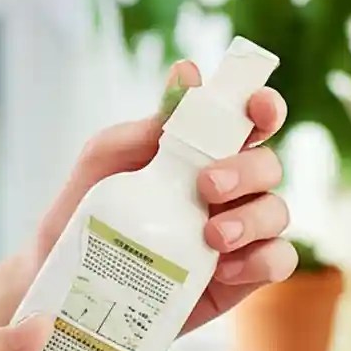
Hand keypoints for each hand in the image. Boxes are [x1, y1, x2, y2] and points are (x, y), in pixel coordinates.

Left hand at [32, 60, 296, 333]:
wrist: (69, 277)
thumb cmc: (85, 207)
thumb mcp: (106, 160)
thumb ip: (150, 125)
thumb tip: (187, 74)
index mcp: (197, 151)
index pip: (245, 120)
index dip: (262, 107)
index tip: (258, 107)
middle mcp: (227, 186)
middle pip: (269, 164)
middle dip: (247, 170)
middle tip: (207, 185)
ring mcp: (237, 230)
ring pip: (278, 211)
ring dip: (252, 218)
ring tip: (211, 235)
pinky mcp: (240, 274)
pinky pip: (280, 260)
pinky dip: (259, 260)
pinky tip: (221, 267)